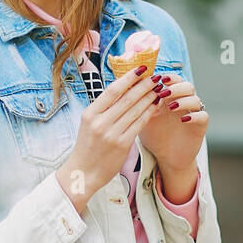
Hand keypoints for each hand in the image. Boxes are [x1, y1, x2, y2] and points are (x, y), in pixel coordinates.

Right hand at [55, 64, 157, 208]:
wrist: (83, 173)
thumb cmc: (88, 146)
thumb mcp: (89, 123)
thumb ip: (104, 108)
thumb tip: (123, 89)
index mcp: (90, 113)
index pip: (112, 90)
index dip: (129, 78)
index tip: (141, 69)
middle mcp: (100, 122)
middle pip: (126, 98)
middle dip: (143, 86)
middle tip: (155, 77)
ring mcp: (111, 133)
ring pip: (135, 110)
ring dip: (149, 97)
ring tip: (159, 89)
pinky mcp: (122, 144)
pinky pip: (139, 124)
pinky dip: (149, 113)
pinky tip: (155, 106)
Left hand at [138, 73, 207, 172]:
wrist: (165, 157)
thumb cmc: (153, 135)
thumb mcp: (143, 117)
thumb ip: (139, 103)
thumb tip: (124, 86)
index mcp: (170, 98)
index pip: (173, 80)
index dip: (166, 78)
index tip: (156, 79)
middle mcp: (183, 103)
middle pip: (187, 85)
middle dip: (176, 86)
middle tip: (163, 92)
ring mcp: (193, 114)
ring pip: (196, 99)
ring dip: (184, 100)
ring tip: (171, 106)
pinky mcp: (200, 127)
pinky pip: (203, 116)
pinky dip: (194, 115)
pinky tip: (183, 119)